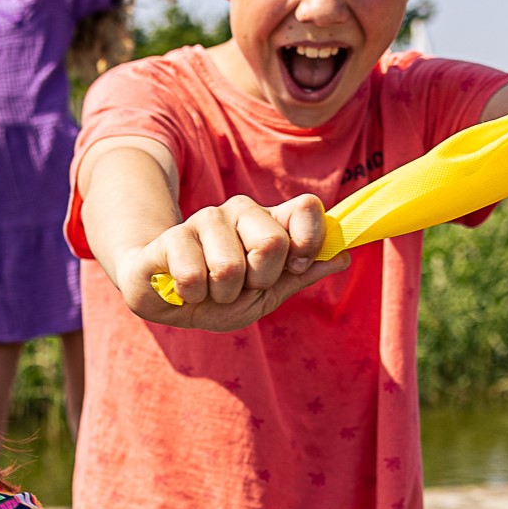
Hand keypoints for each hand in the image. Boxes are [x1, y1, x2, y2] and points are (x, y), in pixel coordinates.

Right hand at [119, 193, 346, 329]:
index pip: (306, 207)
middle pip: (272, 242)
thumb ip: (299, 274)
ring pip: (230, 266)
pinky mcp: (172, 235)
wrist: (163, 300)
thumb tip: (344, 255)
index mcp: (269, 221)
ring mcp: (205, 219)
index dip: (309, 240)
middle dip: (258, 280)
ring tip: (209, 290)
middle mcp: (241, 211)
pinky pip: (194, 276)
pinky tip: (184, 289)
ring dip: (221, 294)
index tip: (297, 266)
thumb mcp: (264, 294)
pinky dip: (191, 296)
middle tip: (240, 286)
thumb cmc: (217, 296)